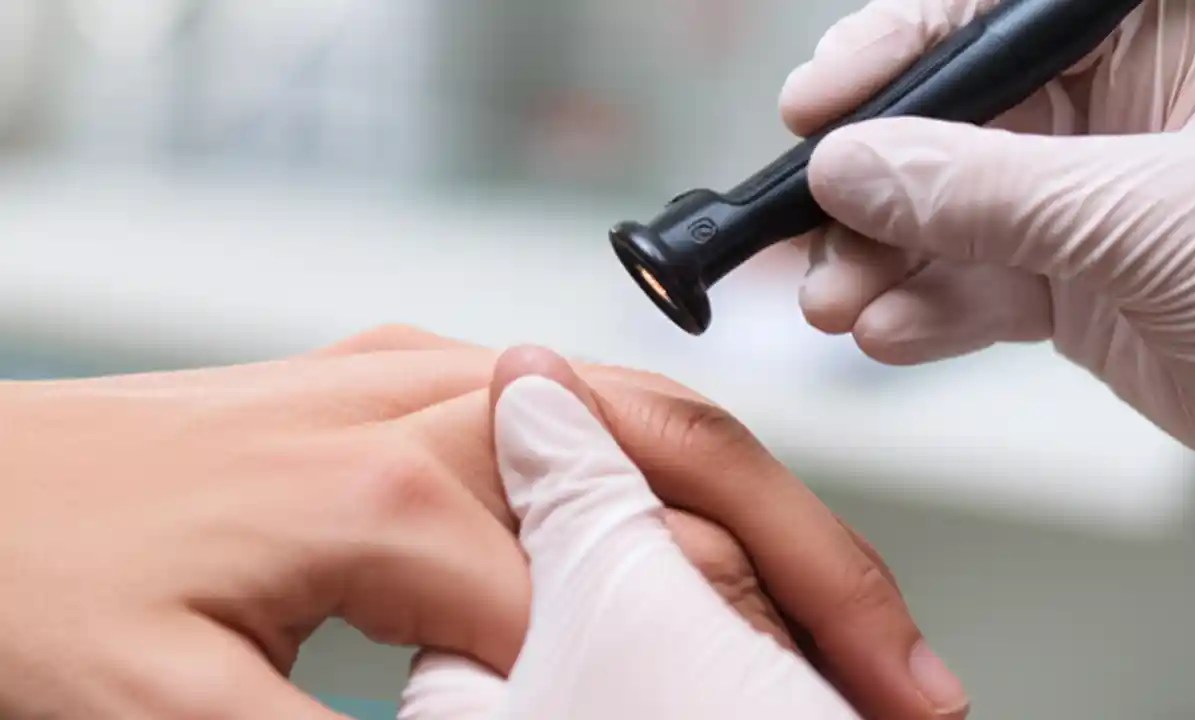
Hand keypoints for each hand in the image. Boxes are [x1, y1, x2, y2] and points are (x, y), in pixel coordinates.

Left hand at [0, 325, 961, 719]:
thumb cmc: (25, 580)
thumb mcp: (159, 712)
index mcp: (387, 489)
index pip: (613, 608)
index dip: (715, 701)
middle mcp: (428, 409)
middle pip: (685, 467)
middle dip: (818, 575)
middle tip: (906, 682)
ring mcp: (420, 386)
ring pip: (650, 425)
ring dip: (766, 518)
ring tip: (848, 617)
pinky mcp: (398, 394)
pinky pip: (576, 419)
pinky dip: (672, 481)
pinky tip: (706, 533)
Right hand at [782, 0, 1194, 486]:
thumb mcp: (1154, 220)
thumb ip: (988, 190)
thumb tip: (853, 164)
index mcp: (1175, 34)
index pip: (998, 16)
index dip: (896, 53)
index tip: (814, 106)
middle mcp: (1132, 108)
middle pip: (958, 124)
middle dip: (876, 188)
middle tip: (815, 234)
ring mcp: (1102, 203)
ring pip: (955, 216)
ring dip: (884, 263)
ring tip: (839, 302)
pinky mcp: (1087, 287)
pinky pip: (982, 286)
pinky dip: (930, 312)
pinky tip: (891, 331)